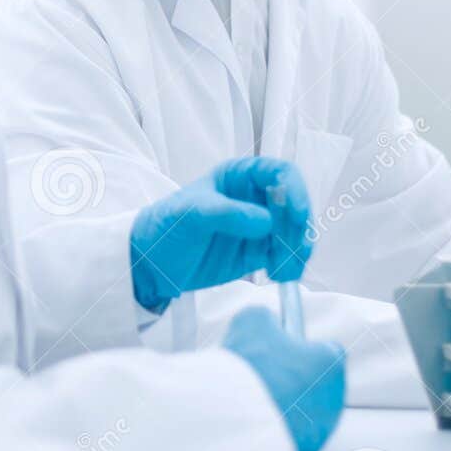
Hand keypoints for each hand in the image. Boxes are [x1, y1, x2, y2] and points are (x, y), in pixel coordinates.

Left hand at [130, 157, 311, 312]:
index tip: (298, 215)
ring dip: (297, 251)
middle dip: (298, 229)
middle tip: (290, 252)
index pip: (280, 173)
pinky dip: (291, 266)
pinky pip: (286, 255)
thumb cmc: (167, 228)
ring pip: (295, 233)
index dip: (296, 190)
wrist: (151, 265)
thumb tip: (266, 223)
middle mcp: (254, 197)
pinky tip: (279, 277)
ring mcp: (259, 225)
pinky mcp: (259, 252)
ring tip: (282, 272)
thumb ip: (228, 214)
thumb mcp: (192, 215)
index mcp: (239, 176)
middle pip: (295, 205)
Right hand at [223, 307, 345, 450]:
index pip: (328, 350)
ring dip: (287, 404)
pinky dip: (279, 429)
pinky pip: (293, 436)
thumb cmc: (251, 366)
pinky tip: (256, 421)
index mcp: (330, 362)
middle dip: (294, 378)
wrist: (236, 416)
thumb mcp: (253, 321)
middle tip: (264, 374)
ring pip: (306, 411)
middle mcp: (334, 397)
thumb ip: (266, 318)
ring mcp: (322, 428)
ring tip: (256, 399)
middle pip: (317, 382)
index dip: (302, 347)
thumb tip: (265, 323)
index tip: (282, 347)